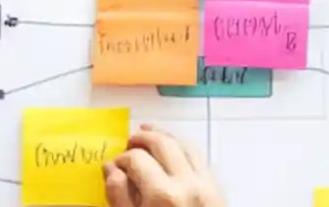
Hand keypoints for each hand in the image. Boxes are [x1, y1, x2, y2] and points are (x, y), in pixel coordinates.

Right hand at [105, 125, 223, 206]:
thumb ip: (118, 195)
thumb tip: (111, 168)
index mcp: (163, 195)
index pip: (137, 159)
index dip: (122, 159)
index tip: (117, 164)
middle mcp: (187, 184)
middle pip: (163, 144)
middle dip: (144, 137)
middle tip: (131, 140)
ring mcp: (206, 186)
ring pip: (185, 146)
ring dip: (166, 136)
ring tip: (151, 132)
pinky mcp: (217, 191)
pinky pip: (201, 159)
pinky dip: (185, 148)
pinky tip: (174, 148)